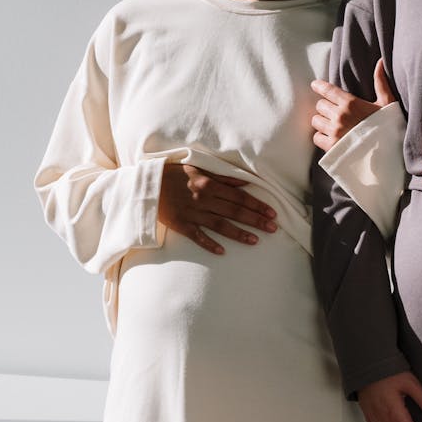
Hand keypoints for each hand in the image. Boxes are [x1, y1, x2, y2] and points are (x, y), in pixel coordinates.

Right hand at [158, 163, 278, 253]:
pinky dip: (210, 244)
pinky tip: (222, 251)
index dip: (257, 205)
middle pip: (234, 211)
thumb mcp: (200, 170)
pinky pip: (198, 236)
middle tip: (273, 228)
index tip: (271, 212)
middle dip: (255, 220)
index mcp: (209, 184)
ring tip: (255, 241)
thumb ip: (224, 177)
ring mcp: (192, 212)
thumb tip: (247, 181)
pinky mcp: (181, 224)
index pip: (239, 196)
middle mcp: (203, 198)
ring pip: (220, 225)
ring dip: (239, 233)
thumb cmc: (176, 175)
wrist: (148, 185)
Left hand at [310, 58, 395, 150]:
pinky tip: (330, 137)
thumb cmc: (389, 127)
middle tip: (333, 112)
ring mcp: (334, 132)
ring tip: (331, 125)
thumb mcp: (387, 103)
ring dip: (322, 122)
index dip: (319, 86)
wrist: (388, 153)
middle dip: (325, 107)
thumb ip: (380, 83)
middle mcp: (340, 116)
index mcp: (351, 103)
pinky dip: (321, 137)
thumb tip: (380, 62)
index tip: (315, 85)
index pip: (328, 90)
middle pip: (320, 105)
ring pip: (316, 120)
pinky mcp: (331, 147)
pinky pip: (316, 137)